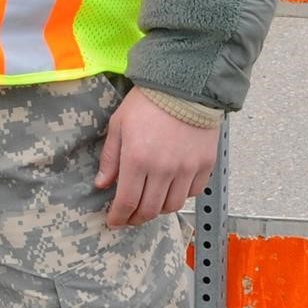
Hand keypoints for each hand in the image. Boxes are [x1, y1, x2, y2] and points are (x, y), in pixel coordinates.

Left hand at [94, 93, 217, 228]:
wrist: (185, 85)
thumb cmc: (148, 102)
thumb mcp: (119, 124)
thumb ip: (110, 157)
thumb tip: (103, 184)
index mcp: (137, 159)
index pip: (127, 202)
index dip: (119, 217)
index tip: (114, 222)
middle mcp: (163, 169)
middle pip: (150, 209)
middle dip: (136, 218)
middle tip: (130, 218)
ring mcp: (186, 168)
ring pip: (172, 205)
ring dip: (159, 209)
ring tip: (151, 203)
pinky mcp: (205, 164)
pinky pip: (193, 192)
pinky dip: (181, 195)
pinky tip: (172, 187)